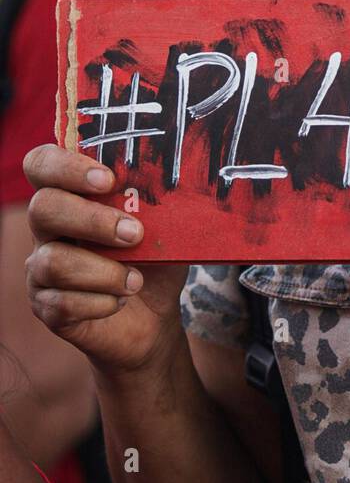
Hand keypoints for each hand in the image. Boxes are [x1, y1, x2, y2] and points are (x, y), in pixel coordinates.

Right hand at [24, 144, 187, 374]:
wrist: (152, 317)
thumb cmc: (152, 260)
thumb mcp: (161, 226)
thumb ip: (156, 201)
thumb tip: (176, 184)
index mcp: (70, 196)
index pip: (42, 165)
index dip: (66, 167)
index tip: (109, 180)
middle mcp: (47, 229)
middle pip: (43, 208)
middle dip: (92, 220)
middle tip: (134, 234)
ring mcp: (40, 269)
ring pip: (52, 262)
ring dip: (104, 272)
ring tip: (136, 280)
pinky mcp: (45, 307)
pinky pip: (61, 304)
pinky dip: (99, 303)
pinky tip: (120, 301)